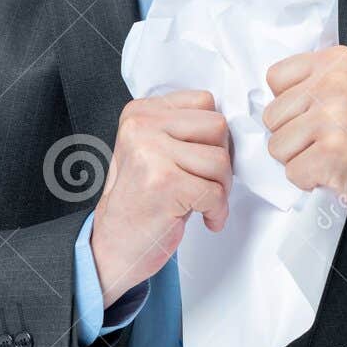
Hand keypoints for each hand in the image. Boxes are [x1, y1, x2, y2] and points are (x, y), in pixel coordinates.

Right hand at [90, 89, 231, 306]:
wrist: (114, 244)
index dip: (213, 134)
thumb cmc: (140, 200)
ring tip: (204, 202)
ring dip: (222, 188)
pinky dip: (217, 212)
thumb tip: (233, 124)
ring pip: (220, 160)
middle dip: (222, 160)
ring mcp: (151, 154)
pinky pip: (215, 192)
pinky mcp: (165, 184)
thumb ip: (182, 129)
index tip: (204, 157)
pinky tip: (205, 219)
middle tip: (209, 182)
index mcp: (140, 113)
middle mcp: (141, 128)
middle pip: (217, 126)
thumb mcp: (152, 150)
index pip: (204, 101)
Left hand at [263, 46, 346, 232]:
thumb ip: (315, 82)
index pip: (275, 78)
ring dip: (300, 159)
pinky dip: (310, 180)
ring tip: (332, 154)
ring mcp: (333, 118)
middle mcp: (334, 84)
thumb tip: (268, 101)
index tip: (313, 114)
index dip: (289, 104)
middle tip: (328, 139)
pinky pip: (292, 173)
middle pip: (272, 116)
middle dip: (293, 135)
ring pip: (277, 147)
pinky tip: (337, 170)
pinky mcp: (332, 153)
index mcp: (337, 61)